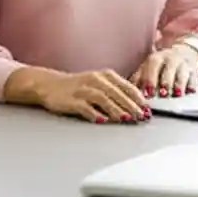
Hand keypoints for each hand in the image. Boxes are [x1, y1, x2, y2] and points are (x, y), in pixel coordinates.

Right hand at [5, 67, 148, 123]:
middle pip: (117, 93)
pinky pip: (84, 107)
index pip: (127, 87)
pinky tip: (102, 120)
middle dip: (131, 106)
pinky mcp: (71, 100)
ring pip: (103, 99)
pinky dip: (94, 113)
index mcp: (106, 76)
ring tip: (126, 119)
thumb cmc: (79, 87)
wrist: (50, 85)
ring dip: (116, 110)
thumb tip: (137, 106)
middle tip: (141, 117)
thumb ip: (117, 93)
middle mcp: (95, 80)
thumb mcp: (100, 84)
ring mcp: (82, 89)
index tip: (148, 109)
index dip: (138, 99)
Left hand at [131, 44, 197, 98]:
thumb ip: (138, 78)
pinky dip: (192, 84)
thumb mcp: (148, 68)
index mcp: (156, 58)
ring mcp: (183, 64)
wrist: (184, 53)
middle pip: (168, 68)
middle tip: (162, 94)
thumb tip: (127, 92)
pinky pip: (194, 77)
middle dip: (165, 81)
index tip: (146, 93)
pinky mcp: (194, 70)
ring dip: (179, 84)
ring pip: (182, 73)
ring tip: (177, 94)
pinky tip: (190, 91)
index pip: (152, 67)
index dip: (149, 80)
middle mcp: (170, 59)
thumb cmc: (161, 66)